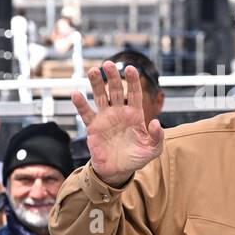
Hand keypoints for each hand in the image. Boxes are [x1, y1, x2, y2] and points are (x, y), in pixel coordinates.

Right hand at [70, 61, 163, 185]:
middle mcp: (119, 112)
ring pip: (100, 97)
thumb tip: (156, 122)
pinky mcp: (93, 127)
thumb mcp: (152, 149)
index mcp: (135, 114)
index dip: (132, 81)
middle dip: (112, 77)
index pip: (134, 93)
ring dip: (96, 83)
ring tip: (93, 71)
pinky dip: (81, 104)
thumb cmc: (136, 158)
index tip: (130, 69)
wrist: (118, 171)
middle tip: (108, 64)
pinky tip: (76, 94)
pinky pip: (86, 113)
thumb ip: (157, 137)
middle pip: (115, 90)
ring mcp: (105, 118)